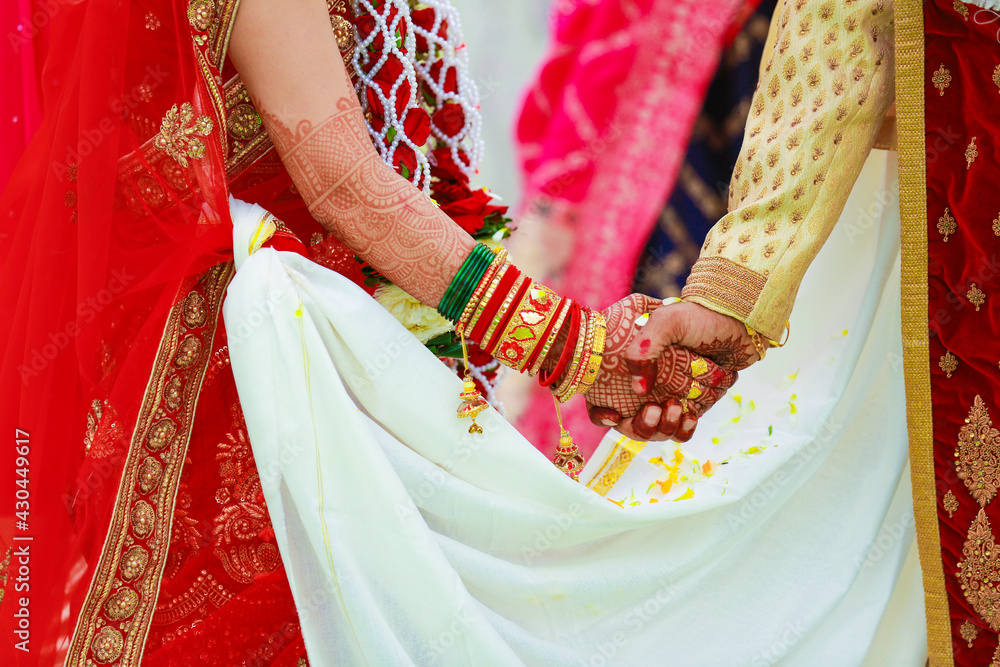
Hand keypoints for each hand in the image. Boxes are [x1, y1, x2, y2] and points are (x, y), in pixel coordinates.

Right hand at [585, 295, 737, 441]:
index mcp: (631, 363)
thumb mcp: (664, 321)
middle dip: (641, 425)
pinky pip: (680, 429)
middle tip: (654, 410)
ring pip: (656, 429)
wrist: (738, 322)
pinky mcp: (691, 405)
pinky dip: (683, 429)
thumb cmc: (698, 317)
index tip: (614, 414)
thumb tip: (638, 391)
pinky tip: (689, 417)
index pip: (602, 394)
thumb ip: (644, 350)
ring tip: (676, 407)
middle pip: (630, 421)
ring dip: (664, 427)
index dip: (601, 412)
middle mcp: (646, 382)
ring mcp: (668, 395)